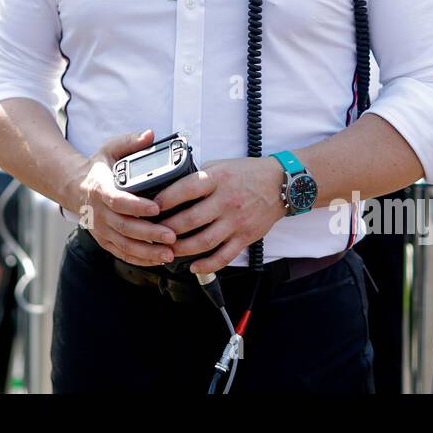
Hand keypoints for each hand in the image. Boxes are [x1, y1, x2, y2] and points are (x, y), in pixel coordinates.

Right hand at [76, 129, 176, 266]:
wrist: (73, 187)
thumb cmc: (97, 167)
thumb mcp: (110, 148)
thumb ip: (130, 142)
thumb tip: (150, 134)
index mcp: (101, 189)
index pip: (119, 201)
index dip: (137, 206)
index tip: (156, 208)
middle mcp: (99, 213)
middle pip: (125, 227)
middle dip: (149, 233)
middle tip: (172, 236)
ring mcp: (101, 229)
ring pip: (124, 244)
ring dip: (147, 251)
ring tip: (169, 253)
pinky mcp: (104, 239)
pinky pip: (121, 253)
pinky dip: (139, 259)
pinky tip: (157, 260)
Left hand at [153, 155, 284, 274]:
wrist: (281, 184)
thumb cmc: (246, 173)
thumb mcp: (220, 166)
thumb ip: (199, 177)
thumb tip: (171, 187)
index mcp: (217, 179)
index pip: (186, 189)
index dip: (165, 199)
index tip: (151, 207)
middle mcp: (226, 201)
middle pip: (191, 220)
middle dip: (167, 229)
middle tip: (153, 233)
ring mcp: (236, 221)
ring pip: (204, 241)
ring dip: (182, 249)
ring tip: (167, 251)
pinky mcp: (245, 237)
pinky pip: (224, 256)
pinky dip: (207, 264)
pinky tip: (193, 266)